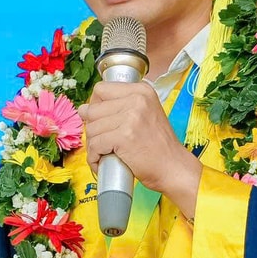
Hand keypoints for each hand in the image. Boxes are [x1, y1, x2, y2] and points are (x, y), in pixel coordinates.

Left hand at [78, 80, 203, 220]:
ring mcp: (131, 117)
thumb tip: (83, 109)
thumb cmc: (157, 145)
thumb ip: (118, 107)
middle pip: (93, 110)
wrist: (173, 167)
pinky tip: (102, 161)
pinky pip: (95, 144)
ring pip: (91, 128)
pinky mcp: (124, 136)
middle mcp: (137, 99)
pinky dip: (94, 157)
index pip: (101, 89)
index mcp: (141, 90)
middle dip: (93, 129)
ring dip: (93, 145)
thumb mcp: (143, 114)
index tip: (103, 121)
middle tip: (104, 143)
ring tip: (105, 153)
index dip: (95, 106)